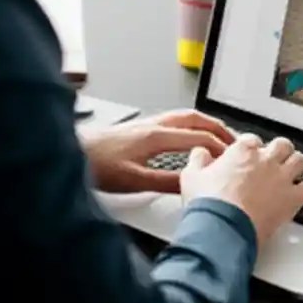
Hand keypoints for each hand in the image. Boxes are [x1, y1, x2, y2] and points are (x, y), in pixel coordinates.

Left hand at [79, 109, 233, 192]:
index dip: (220, 148)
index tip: (233, 159)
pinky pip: (173, 121)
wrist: (69, 152)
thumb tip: (193, 185)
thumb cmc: (95, 165)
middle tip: (234, 140)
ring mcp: (145, 125)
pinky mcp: (138, 129)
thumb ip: (166, 182)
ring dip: (204, 124)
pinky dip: (189, 126)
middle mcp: (153, 126)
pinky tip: (186, 137)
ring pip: (184, 117)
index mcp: (157, 136)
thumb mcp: (134, 181)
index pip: (199, 138)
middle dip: (218, 128)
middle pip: (195, 119)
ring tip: (217, 134)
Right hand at [180, 134, 302, 246]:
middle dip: (280, 151)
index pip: (252, 140)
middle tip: (276, 160)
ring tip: (295, 170)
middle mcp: (265, 160)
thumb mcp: (191, 176)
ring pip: (301, 160)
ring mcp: (281, 178)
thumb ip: (198, 160)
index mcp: (242, 152)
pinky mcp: (292, 198)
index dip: (252, 148)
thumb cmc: (207, 204)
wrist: (221, 227)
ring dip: (298, 164)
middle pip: (282, 145)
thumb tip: (200, 153)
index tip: (249, 156)